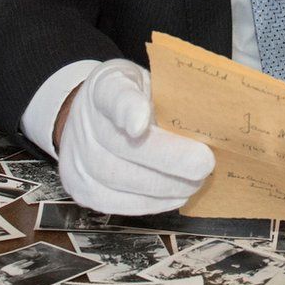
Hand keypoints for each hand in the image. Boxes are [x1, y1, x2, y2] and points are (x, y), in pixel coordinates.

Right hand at [56, 59, 215, 214]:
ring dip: (163, 186)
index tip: (141, 123)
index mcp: (105, 86)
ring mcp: (75, 156)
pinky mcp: (79, 188)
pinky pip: (115, 203)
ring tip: (195, 183)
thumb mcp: (152, 82)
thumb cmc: (134, 101)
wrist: (94, 120)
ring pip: (117, 179)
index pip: (113, 93)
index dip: (127, 109)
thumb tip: (208, 119)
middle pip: (119, 145)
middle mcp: (84, 120)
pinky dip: (150, 203)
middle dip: (167, 160)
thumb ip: (171, 93)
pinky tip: (174, 195)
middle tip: (204, 165)